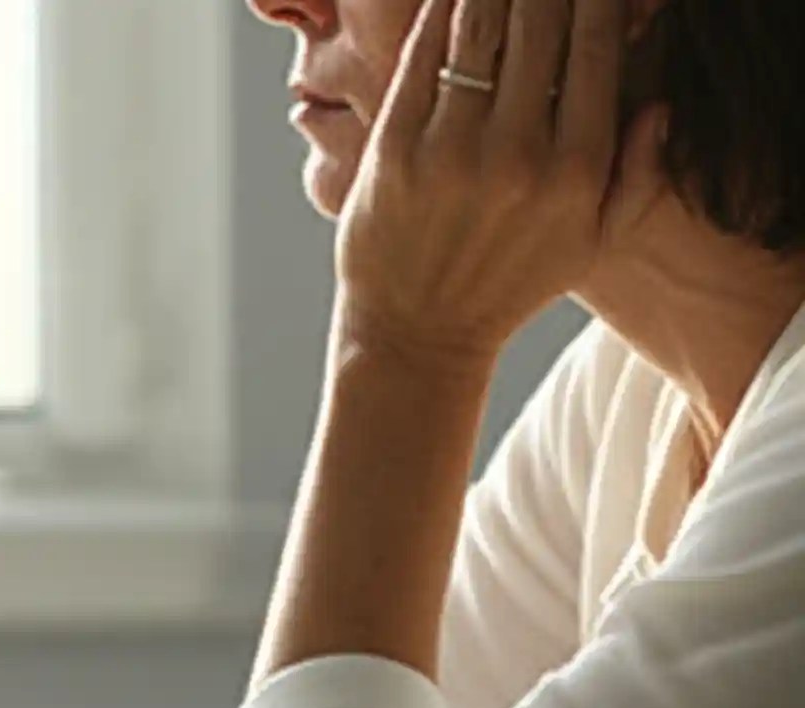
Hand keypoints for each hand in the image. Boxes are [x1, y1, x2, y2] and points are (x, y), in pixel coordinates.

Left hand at [336, 0, 629, 356]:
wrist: (418, 331)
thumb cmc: (508, 285)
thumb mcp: (590, 244)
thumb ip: (636, 175)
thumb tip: (659, 103)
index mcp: (576, 170)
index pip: (597, 47)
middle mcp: (518, 154)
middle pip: (539, 25)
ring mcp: (451, 150)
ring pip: (479, 30)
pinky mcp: (394, 149)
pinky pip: (421, 59)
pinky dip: (437, 15)